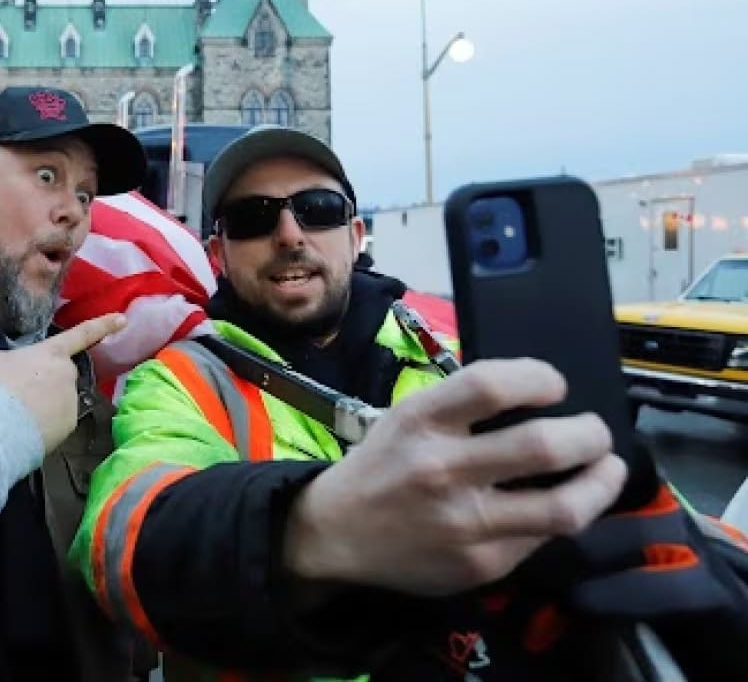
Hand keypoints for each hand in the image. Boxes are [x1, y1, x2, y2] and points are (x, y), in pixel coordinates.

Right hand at [0, 314, 125, 451]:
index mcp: (51, 353)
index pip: (82, 334)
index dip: (104, 325)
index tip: (123, 319)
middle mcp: (67, 374)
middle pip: (61, 372)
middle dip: (46, 379)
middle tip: (18, 389)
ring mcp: (71, 402)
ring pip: (61, 398)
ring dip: (46, 401)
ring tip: (18, 410)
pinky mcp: (69, 427)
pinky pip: (60, 421)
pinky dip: (47, 423)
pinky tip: (26, 426)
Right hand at [282, 358, 627, 596]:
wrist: (336, 533)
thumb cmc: (382, 466)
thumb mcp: (407, 419)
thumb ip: (463, 407)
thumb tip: (541, 398)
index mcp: (421, 422)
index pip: (492, 385)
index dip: (539, 378)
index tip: (556, 385)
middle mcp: (442, 470)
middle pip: (543, 446)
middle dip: (590, 434)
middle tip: (596, 432)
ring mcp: (464, 523)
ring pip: (563, 507)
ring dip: (601, 483)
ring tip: (607, 468)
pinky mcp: (480, 564)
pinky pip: (543, 538)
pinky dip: (563, 516)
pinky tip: (563, 504)